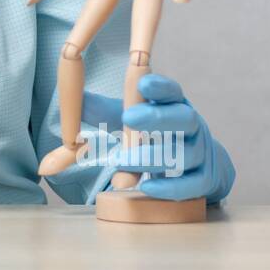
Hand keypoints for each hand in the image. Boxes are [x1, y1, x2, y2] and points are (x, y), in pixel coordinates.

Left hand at [110, 73, 233, 202]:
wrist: (196, 165)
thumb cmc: (154, 135)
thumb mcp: (128, 121)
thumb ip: (100, 114)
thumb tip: (66, 110)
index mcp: (174, 104)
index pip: (173, 91)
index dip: (160, 86)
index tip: (142, 82)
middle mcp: (192, 125)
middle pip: (183, 118)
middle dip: (156, 117)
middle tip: (128, 118)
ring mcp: (200, 153)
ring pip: (183, 153)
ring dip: (152, 157)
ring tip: (122, 161)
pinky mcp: (202, 180)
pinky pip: (191, 184)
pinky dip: (169, 187)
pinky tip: (146, 187)